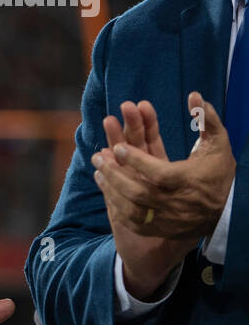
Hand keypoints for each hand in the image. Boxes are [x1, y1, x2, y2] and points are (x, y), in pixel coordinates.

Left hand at [93, 93, 231, 278]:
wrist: (227, 209)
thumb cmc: (219, 171)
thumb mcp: (218, 144)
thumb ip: (206, 119)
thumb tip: (193, 95)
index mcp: (190, 181)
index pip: (159, 173)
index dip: (137, 161)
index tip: (118, 147)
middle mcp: (177, 203)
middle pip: (139, 192)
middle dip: (115, 174)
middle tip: (98, 157)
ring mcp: (168, 219)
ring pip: (132, 209)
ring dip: (111, 189)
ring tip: (98, 170)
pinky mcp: (161, 229)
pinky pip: (134, 222)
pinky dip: (117, 206)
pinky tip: (107, 189)